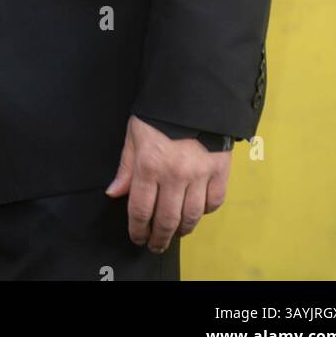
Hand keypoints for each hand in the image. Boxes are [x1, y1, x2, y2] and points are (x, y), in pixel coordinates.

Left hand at [105, 114, 231, 252]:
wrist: (193, 92)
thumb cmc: (159, 112)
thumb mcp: (135, 133)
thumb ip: (126, 166)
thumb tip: (115, 193)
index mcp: (150, 165)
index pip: (141, 210)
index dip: (138, 230)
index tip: (137, 238)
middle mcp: (175, 174)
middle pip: (167, 220)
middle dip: (159, 238)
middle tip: (156, 244)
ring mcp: (200, 173)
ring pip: (191, 216)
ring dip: (182, 230)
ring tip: (176, 233)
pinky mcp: (220, 169)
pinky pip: (214, 202)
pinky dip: (205, 211)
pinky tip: (197, 209)